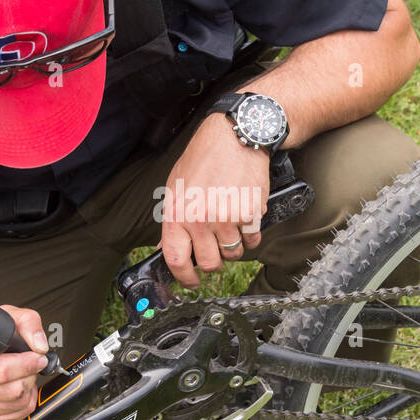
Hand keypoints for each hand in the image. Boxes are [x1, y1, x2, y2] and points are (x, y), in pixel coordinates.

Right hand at [0, 305, 50, 419]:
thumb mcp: (8, 320)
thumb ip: (28, 323)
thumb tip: (40, 345)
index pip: (0, 371)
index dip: (26, 365)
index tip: (37, 358)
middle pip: (13, 390)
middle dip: (29, 376)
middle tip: (28, 366)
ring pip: (17, 405)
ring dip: (27, 390)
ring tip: (20, 376)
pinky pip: (15, 417)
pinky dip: (23, 404)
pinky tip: (16, 390)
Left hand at [160, 113, 268, 287]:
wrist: (235, 137)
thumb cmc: (203, 159)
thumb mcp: (176, 187)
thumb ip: (173, 220)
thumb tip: (166, 248)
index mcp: (178, 213)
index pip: (176, 259)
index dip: (184, 277)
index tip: (190, 282)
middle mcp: (201, 220)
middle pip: (209, 263)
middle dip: (213, 262)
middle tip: (215, 250)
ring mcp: (227, 218)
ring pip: (232, 254)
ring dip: (232, 248)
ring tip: (230, 227)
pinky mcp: (250, 214)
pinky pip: (252, 241)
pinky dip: (250, 236)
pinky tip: (244, 219)